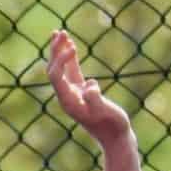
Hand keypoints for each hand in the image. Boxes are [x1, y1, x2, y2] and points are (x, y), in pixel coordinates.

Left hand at [47, 31, 131, 145]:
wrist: (116, 139)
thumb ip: (96, 99)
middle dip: (55, 51)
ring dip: (60, 51)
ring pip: (61, 69)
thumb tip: (89, 85)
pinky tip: (72, 46)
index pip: (56, 75)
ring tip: (60, 33)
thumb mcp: (106, 112)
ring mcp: (73, 94)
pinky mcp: (82, 93)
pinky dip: (70, 59)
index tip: (73, 47)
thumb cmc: (113, 126)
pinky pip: (72, 72)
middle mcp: (67, 97)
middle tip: (59, 32)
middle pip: (54, 69)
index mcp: (68, 101)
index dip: (61, 59)